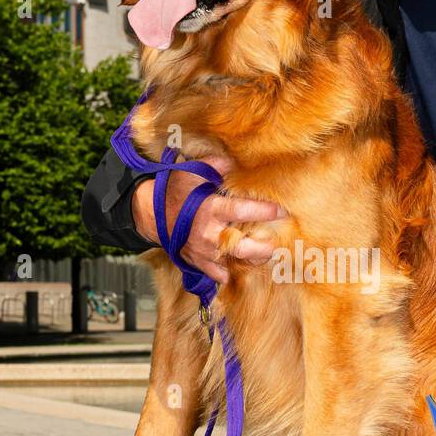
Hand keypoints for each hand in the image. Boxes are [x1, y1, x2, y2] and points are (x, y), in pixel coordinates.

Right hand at [131, 154, 287, 284]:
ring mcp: (203, 251)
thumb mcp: (192, 171)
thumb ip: (216, 165)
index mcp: (210, 209)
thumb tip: (238, 161)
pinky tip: (241, 264)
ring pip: (234, 262)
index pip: (242, 211)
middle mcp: (208, 233)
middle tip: (275, 242)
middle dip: (262, 248)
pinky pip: (218, 274)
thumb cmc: (176, 190)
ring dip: (252, 260)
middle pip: (241, 248)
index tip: (282, 210)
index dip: (264, 211)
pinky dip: (230, 272)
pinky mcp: (198, 262)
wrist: (152, 214)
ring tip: (265, 252)